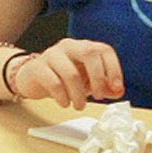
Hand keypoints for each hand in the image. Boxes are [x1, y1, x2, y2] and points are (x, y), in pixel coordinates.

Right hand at [7, 38, 124, 106]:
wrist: (33, 78)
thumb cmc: (63, 77)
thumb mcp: (87, 81)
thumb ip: (105, 86)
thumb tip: (118, 91)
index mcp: (84, 47)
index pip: (104, 50)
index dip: (113, 69)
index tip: (116, 88)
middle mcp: (70, 46)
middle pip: (89, 53)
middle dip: (98, 78)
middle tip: (99, 97)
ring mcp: (52, 54)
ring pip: (71, 72)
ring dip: (78, 94)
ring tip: (79, 105)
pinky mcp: (37, 67)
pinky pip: (53, 82)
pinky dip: (62, 96)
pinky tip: (65, 103)